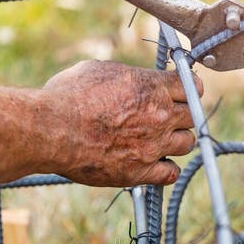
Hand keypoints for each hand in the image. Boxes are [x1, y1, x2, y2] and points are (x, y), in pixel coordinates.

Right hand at [43, 60, 202, 185]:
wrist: (52, 130)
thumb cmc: (68, 96)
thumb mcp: (99, 70)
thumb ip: (127, 76)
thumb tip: (132, 79)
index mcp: (152, 87)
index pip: (191, 86)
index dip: (187, 89)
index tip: (180, 93)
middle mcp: (160, 116)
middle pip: (192, 116)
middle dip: (181, 115)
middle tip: (166, 117)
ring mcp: (153, 146)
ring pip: (186, 144)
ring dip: (176, 141)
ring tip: (159, 140)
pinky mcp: (141, 171)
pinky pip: (170, 173)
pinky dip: (166, 169)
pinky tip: (155, 164)